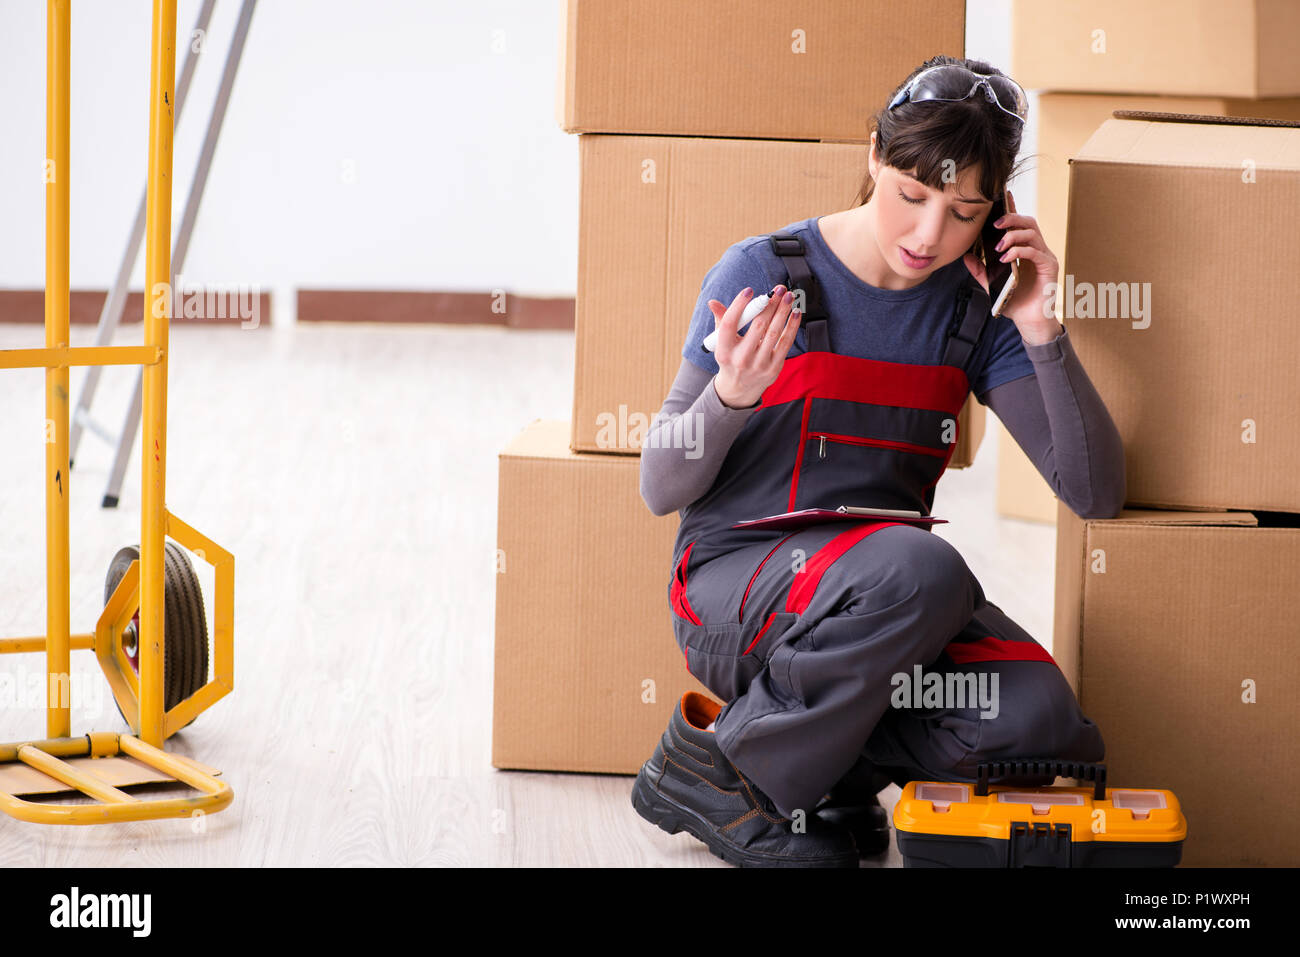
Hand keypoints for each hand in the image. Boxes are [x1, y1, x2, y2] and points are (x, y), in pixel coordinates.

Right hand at [707, 284, 800, 408]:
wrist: (740, 388)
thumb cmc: (731, 358)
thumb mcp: (722, 343)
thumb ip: (721, 320)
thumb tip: (713, 302)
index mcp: (723, 351)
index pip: (729, 324)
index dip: (739, 306)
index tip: (749, 291)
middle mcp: (741, 359)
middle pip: (757, 326)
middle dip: (769, 304)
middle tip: (777, 289)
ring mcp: (759, 365)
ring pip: (773, 333)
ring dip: (782, 311)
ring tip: (788, 296)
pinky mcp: (774, 368)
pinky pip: (785, 343)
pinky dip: (792, 326)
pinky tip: (795, 313)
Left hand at [962, 189, 1062, 344]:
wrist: (1029, 322)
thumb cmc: (1014, 302)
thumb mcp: (992, 284)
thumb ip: (981, 271)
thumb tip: (966, 257)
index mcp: (1024, 250)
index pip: (1019, 224)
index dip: (1012, 209)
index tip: (1002, 196)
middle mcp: (1037, 249)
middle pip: (1028, 222)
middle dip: (1012, 218)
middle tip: (996, 223)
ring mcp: (1044, 257)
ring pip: (1032, 234)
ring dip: (1014, 235)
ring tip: (998, 245)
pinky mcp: (1049, 267)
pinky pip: (1035, 252)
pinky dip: (1019, 252)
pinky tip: (1005, 259)